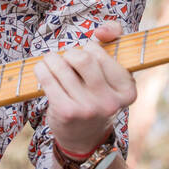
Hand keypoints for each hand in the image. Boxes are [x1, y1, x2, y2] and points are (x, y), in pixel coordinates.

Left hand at [33, 20, 135, 154]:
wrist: (84, 138)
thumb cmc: (97, 96)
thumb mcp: (113, 72)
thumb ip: (115, 39)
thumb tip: (102, 30)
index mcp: (127, 90)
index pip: (100, 52)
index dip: (89, 49)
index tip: (87, 58)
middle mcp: (110, 101)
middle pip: (83, 57)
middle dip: (70, 54)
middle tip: (67, 61)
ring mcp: (88, 108)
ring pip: (62, 65)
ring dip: (51, 60)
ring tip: (51, 64)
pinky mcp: (67, 112)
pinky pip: (48, 78)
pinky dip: (41, 69)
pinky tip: (42, 71)